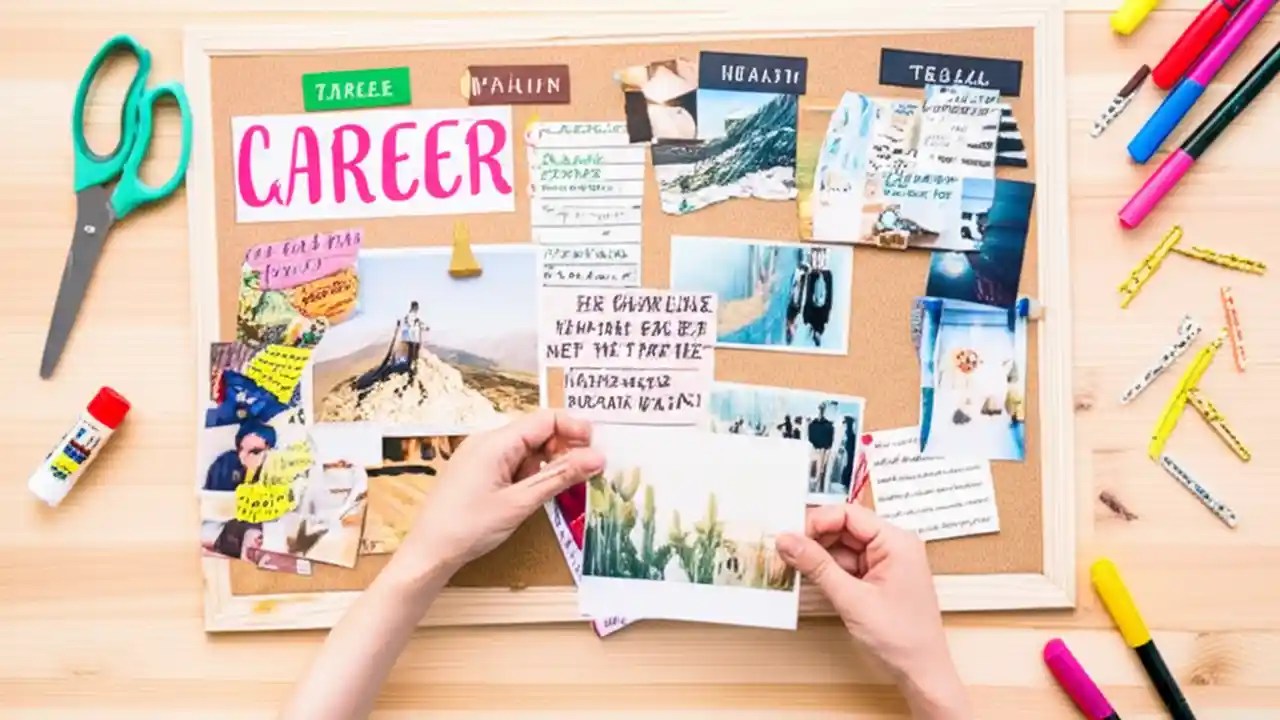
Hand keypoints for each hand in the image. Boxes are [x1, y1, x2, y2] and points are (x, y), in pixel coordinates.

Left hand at [394, 410, 603, 577]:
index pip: (545, 419)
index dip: (574, 431)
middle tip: (582, 475)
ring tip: (551, 492)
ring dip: (545, 465)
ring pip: (525, 449)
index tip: (597, 451)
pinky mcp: (476, 471)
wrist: (428, 554)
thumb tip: (597, 458)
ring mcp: (479, 455)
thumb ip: (560, 477)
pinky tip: (530, 495)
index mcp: (495, 442)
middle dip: (563, 450)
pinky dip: (528, 474)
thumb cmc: (469, 528)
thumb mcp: (520, 502)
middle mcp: (486, 441)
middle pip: (536, 432)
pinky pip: (511, 462)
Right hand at [777, 505, 970, 719]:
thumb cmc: (901, 638)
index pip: (849, 514)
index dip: (817, 521)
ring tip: (795, 568)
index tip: (791, 536)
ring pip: (843, 547)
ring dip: (820, 557)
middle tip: (786, 552)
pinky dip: (829, 571)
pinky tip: (812, 580)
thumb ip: (817, 566)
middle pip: (844, 528)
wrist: (922, 674)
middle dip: (815, 540)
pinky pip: (848, 564)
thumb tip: (787, 540)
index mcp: (897, 541)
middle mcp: (894, 546)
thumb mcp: (852, 599)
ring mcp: (887, 562)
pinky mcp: (879, 578)